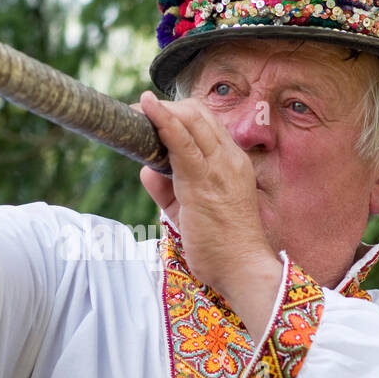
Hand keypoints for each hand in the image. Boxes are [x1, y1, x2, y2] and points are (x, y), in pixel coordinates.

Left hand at [133, 90, 283, 332]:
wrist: (244, 269)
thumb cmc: (220, 245)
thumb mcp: (188, 210)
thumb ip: (167, 187)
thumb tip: (146, 168)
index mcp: (232, 162)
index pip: (206, 124)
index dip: (178, 113)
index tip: (152, 115)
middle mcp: (229, 158)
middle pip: (197, 115)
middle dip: (165, 108)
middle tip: (136, 111)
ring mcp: (219, 167)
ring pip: (190, 121)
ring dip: (160, 111)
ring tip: (135, 110)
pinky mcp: (203, 182)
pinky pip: (181, 144)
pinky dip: (163, 123)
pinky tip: (146, 111)